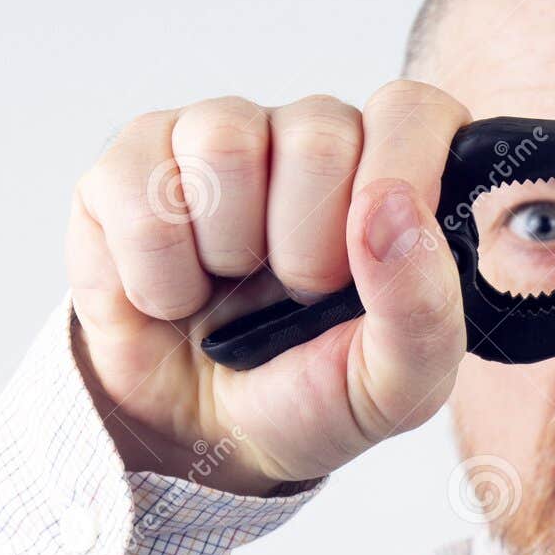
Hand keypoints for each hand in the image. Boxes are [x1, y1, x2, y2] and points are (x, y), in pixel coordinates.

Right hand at [67, 82, 468, 493]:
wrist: (203, 442)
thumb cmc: (313, 396)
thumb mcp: (397, 385)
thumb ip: (424, 306)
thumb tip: (392, 207)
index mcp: (391, 176)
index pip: (412, 112)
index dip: (398, 171)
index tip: (372, 254)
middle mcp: (309, 141)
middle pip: (318, 131)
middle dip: (306, 245)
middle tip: (297, 295)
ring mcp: (216, 143)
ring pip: (224, 140)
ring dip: (227, 249)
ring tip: (228, 291)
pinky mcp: (130, 166)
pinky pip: (139, 187)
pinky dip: (155, 273)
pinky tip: (170, 297)